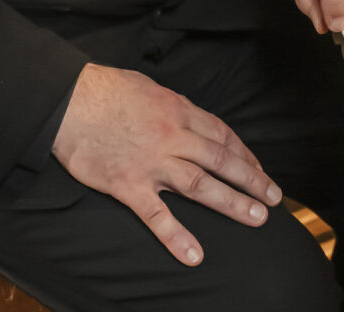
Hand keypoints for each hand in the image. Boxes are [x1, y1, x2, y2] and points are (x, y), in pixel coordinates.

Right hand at [52, 63, 281, 265]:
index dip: (244, 154)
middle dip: (251, 180)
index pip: (221, 135)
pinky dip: (176, 236)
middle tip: (273, 198)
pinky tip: (193, 255)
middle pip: (222, 161)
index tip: (258, 169)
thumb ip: (169, 106)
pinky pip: (157, 215)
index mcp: (178, 111)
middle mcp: (173, 137)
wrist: (69, 101)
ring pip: (201, 185)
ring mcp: (153, 163)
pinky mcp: (129, 185)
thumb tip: (183, 116)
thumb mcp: (148, 88)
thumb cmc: (106, 89)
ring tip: (256, 218)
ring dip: (231, 203)